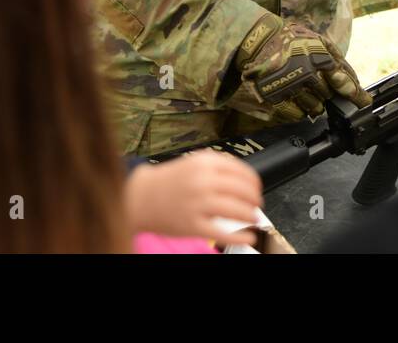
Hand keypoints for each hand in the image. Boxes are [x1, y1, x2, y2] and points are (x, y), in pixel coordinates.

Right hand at [124, 150, 262, 245]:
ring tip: (253, 217)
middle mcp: (202, 182)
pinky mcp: (192, 225)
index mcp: (205, 163)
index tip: (257, 187)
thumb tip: (245, 177)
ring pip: (235, 210)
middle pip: (242, 190)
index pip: (242, 171)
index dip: (255, 182)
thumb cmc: (168, 181)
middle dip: (255, 199)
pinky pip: (222, 233)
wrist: (140, 197)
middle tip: (257, 203)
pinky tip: (248, 237)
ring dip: (250, 215)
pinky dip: (239, 236)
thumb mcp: (194, 162)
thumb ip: (218, 166)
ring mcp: (197, 204)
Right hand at [228, 14, 371, 124]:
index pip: (341, 79)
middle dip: (329, 93)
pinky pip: (297, 115)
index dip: (354, 93)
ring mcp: (289, 88)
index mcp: (316, 56)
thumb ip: (337, 61)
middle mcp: (304, 73)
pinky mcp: (275, 99)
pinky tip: (296, 96)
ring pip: (315, 108)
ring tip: (306, 89)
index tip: (364, 102)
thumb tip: (353, 84)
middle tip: (320, 84)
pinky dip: (300, 109)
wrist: (259, 42)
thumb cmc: (292, 40)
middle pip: (329, 96)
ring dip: (316, 102)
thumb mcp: (318, 42)